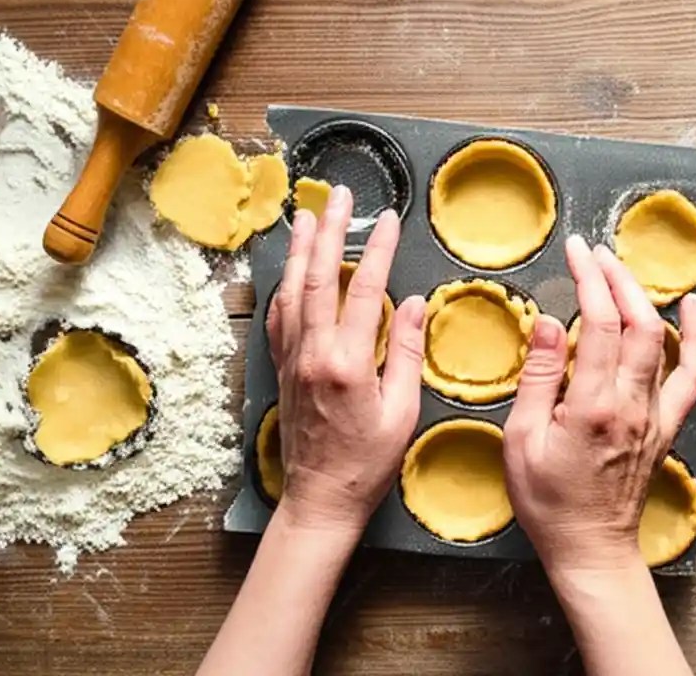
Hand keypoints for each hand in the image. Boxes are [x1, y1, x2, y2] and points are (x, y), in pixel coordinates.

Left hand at [266, 185, 426, 534]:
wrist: (321, 499)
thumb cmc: (368, 463)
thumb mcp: (402, 411)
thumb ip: (407, 353)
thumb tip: (416, 305)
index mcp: (347, 363)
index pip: (364, 291)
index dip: (377, 250)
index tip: (388, 219)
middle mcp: (312, 354)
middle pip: (318, 278)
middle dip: (330, 232)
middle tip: (338, 197)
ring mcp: (292, 360)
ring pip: (291, 291)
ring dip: (300, 250)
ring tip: (307, 216)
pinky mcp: (282, 370)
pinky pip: (279, 318)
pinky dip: (284, 287)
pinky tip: (290, 271)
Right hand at [503, 235, 695, 574]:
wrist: (590, 548)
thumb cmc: (548, 502)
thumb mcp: (522, 440)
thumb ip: (538, 378)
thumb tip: (548, 322)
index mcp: (594, 407)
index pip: (599, 324)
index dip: (590, 279)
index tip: (576, 250)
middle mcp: (633, 405)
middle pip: (638, 323)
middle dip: (618, 278)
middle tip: (595, 252)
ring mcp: (656, 415)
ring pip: (663, 341)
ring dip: (643, 299)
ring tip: (621, 271)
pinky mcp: (666, 426)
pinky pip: (689, 374)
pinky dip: (694, 337)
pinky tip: (689, 309)